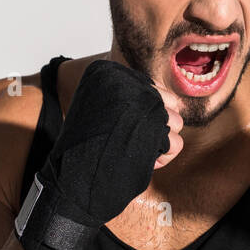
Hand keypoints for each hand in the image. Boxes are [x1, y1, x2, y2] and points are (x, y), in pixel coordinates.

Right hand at [16, 59, 175, 249]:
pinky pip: (176, 143)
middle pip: (169, 105)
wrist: (73, 175)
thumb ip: (130, 98)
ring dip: (161, 143)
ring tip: (137, 152)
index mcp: (110, 73)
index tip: (126, 129)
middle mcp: (128, 82)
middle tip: (133, 143)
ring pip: (176, 123)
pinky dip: (163, 158)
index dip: (146, 116)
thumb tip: (173, 102)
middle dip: (157, 129)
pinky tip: (142, 162)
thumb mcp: (100, 109)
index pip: (154, 90)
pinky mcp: (153, 128)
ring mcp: (142, 104)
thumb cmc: (87, 147)